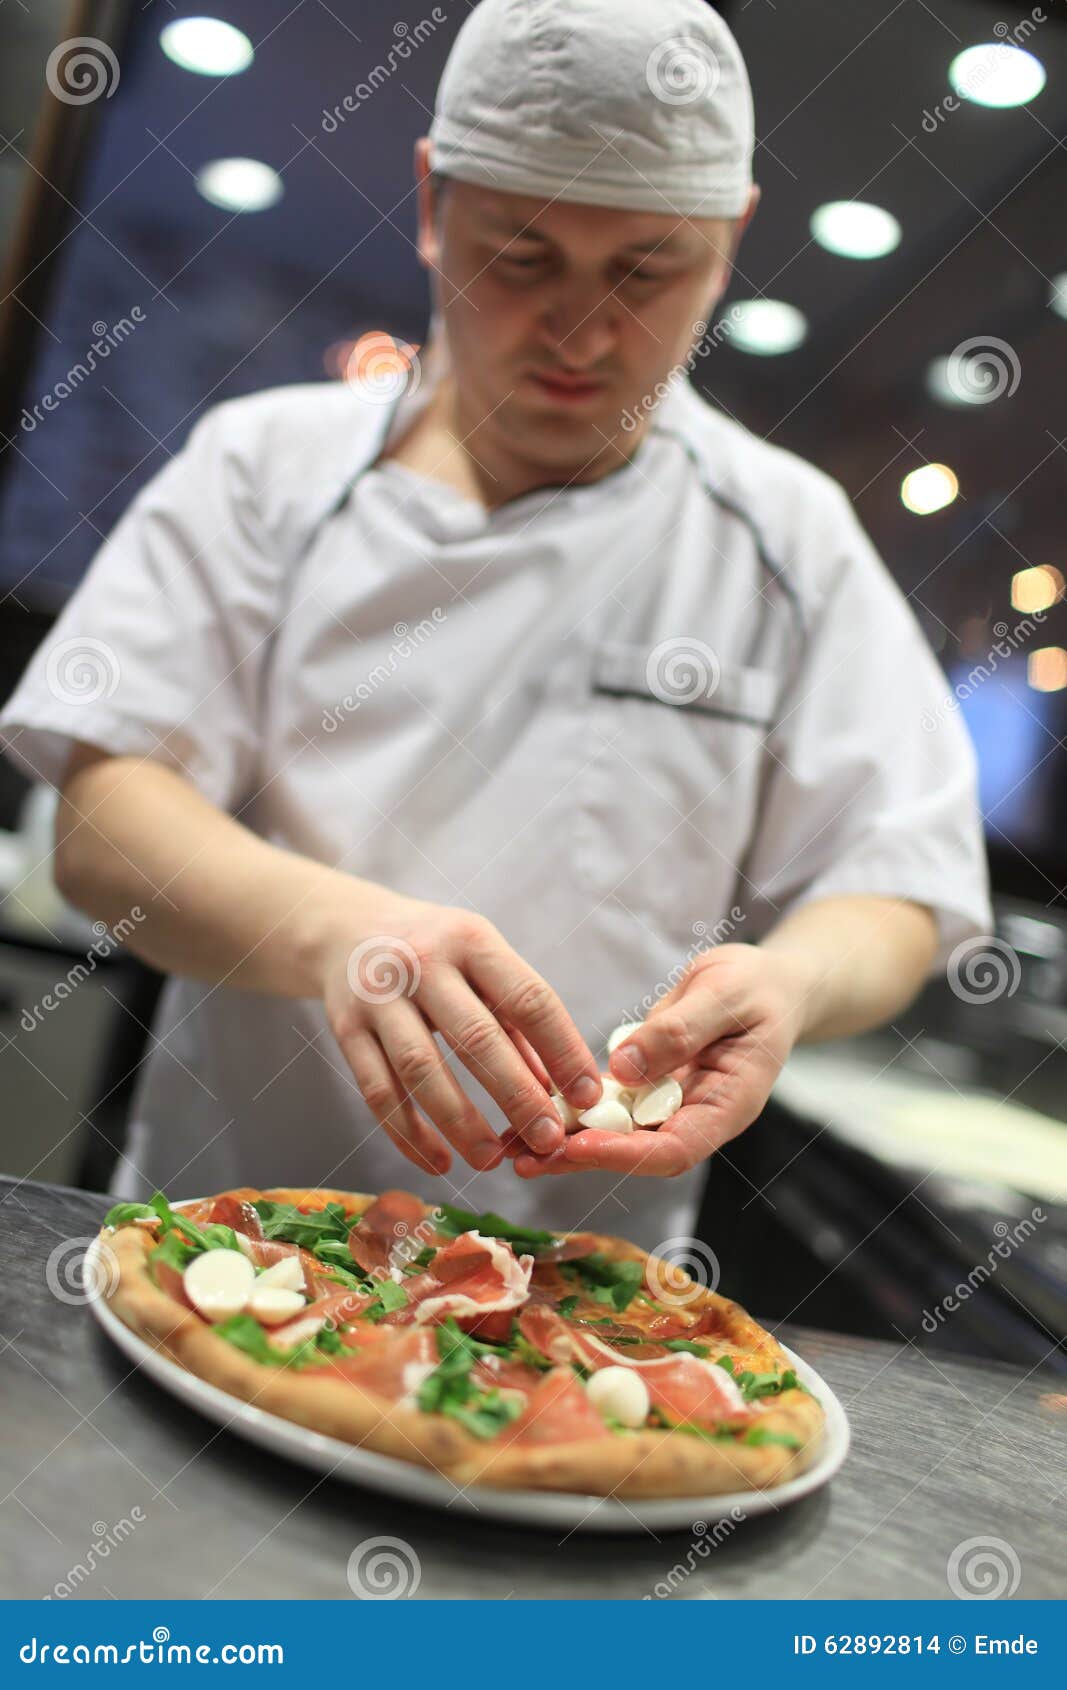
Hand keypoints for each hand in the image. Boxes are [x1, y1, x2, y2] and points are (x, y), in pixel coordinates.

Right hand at [321, 893, 602, 1175]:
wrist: (346, 929)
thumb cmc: (435, 953)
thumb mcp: (481, 962)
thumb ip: (519, 1021)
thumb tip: (560, 1090)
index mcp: (471, 940)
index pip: (528, 999)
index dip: (563, 1051)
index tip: (588, 1096)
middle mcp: (422, 963)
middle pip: (477, 1038)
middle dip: (518, 1096)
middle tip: (547, 1140)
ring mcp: (378, 995)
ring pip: (422, 1070)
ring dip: (461, 1125)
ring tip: (492, 1161)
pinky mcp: (345, 1029)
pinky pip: (378, 1093)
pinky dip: (409, 1136)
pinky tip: (438, 1163)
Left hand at [512, 942, 811, 1178]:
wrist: (769, 985)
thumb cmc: (758, 988)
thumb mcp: (725, 997)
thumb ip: (679, 1031)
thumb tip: (624, 1067)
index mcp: (729, 1106)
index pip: (675, 1148)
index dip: (626, 1154)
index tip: (579, 1146)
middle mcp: (696, 1115)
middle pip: (636, 1152)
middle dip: (580, 1157)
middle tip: (525, 1158)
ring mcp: (670, 1104)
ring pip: (615, 1134)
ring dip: (565, 1140)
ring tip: (511, 1145)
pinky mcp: (647, 1085)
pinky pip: (607, 1104)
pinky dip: (571, 1107)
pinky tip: (529, 1106)